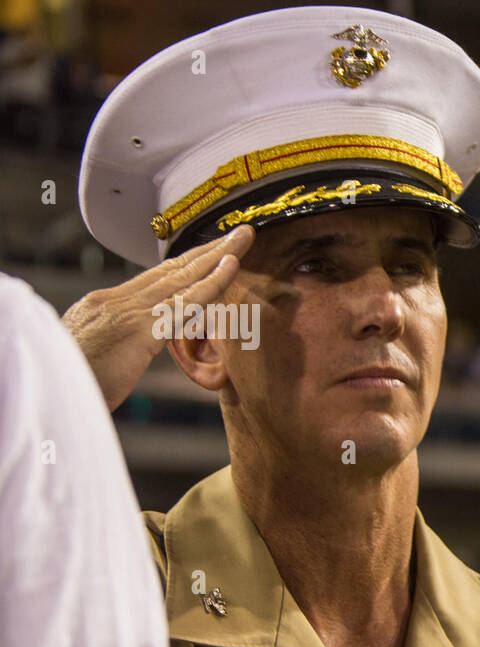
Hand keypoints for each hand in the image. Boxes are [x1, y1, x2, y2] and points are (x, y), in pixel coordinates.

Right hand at [62, 225, 253, 410]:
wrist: (45, 390)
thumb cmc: (71, 383)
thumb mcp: (92, 354)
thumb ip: (117, 343)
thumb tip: (133, 344)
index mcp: (105, 305)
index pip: (155, 279)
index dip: (187, 264)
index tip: (212, 252)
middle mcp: (117, 300)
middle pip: (172, 269)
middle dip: (208, 250)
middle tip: (239, 232)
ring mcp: (129, 312)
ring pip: (183, 277)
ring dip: (218, 255)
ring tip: (243, 237)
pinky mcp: (139, 331)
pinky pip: (185, 302)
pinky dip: (211, 282)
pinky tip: (231, 266)